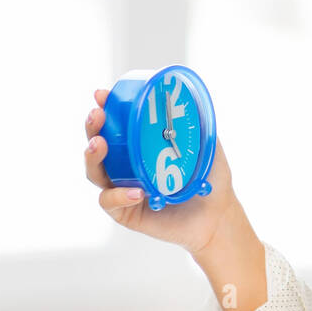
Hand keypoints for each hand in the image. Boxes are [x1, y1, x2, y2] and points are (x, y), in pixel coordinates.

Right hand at [84, 87, 238, 255]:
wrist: (219, 216)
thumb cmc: (211, 181)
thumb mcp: (207, 146)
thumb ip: (198, 125)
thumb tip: (190, 99)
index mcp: (140, 148)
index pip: (116, 126)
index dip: (105, 108)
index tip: (102, 95)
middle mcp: (126, 167)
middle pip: (97, 146)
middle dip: (92, 128)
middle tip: (97, 115)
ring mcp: (123, 189)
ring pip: (95, 173)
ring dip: (93, 157)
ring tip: (100, 144)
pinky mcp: (126, 213)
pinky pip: (111, 202)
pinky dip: (119, 195)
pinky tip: (136, 191)